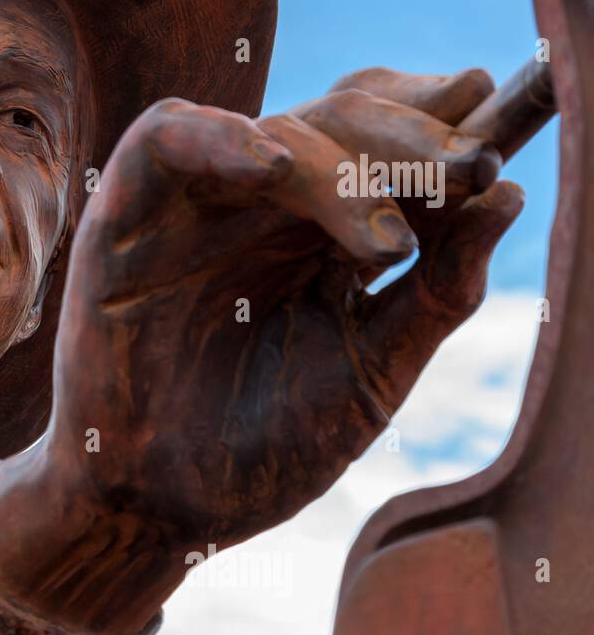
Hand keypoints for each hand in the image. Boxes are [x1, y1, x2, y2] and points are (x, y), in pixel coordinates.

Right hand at [0, 68, 522, 634]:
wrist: (163, 511)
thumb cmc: (264, 450)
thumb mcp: (374, 371)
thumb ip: (437, 291)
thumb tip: (508, 195)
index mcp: (327, 239)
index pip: (392, 150)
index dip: (445, 127)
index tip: (502, 125)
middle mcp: (269, 210)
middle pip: (346, 123)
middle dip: (414, 139)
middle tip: (467, 166)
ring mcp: (201, 208)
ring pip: (277, 130)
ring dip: (340, 164)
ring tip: (385, 239)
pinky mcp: (126, 215)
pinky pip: (163, 138)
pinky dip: (215, 137)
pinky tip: (269, 163)